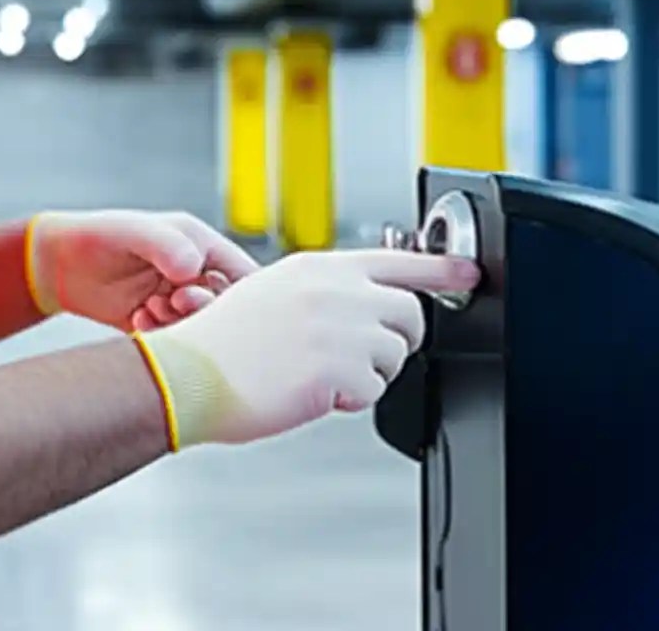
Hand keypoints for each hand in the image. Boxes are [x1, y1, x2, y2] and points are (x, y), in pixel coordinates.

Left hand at [27, 211, 259, 330]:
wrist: (57, 264)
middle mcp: (197, 277)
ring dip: (181, 324)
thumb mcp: (134, 231)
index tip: (198, 293)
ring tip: (150, 308)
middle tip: (174, 300)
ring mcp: (178, 303)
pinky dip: (161, 337)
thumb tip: (193, 271)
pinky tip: (138, 319)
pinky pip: (176, 342)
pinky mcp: (160, 326)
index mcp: (204, 248)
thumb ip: (165, 245)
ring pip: (203, 329)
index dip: (238, 294)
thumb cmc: (99, 236)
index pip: (245, 277)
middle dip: (204, 310)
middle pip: (227, 308)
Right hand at [137, 249, 480, 447]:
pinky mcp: (342, 367)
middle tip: (355, 358)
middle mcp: (337, 290)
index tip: (470, 273)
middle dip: (393, 342)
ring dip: (367, 375)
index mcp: (321, 267)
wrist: (188, 374)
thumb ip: (326, 293)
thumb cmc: (223, 346)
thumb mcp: (275, 294)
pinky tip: (311, 391)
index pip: (400, 259)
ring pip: (395, 356)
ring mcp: (342, 327)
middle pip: (410, 315)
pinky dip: (348, 399)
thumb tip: (367, 310)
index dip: (444, 268)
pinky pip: (373, 391)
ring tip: (319, 374)